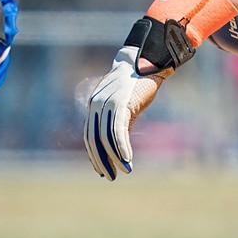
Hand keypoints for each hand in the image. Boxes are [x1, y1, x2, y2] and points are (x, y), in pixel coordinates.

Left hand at [83, 46, 165, 179]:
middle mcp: (97, 104)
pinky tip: (127, 159)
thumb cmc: (137, 84)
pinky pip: (117, 131)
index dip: (94, 154)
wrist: (148, 61)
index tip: (102, 169)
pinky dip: (122, 148)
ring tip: (123, 171)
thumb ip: (119, 124)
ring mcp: (108, 103)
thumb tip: (119, 148)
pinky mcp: (121, 103)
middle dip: (101, 160)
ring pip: (105, 137)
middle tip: (110, 177)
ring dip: (114, 158)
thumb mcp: (124, 106)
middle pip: (93, 139)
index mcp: (95, 105)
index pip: (89, 134)